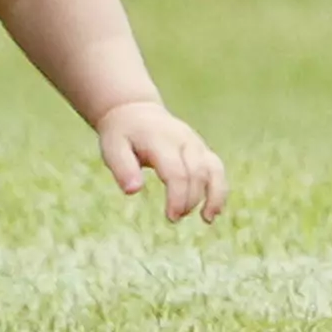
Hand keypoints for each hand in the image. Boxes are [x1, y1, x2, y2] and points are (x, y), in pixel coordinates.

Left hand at [96, 101, 227, 222]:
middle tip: (174, 218)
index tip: (171, 217)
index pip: (177, 172)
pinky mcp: (201, 149)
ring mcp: (195, 142)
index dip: (178, 197)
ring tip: (207, 219)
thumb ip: (122, 169)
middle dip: (190, 200)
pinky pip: (217, 168)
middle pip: (197, 173)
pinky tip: (213, 210)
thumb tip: (133, 191)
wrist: (135, 112)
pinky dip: (219, 189)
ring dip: (214, 196)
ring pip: (213, 169)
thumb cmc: (122, 134)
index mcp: (160, 139)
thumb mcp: (112, 148)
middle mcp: (182, 139)